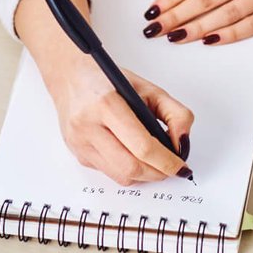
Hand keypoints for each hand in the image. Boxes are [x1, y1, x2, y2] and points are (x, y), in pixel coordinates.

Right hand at [14, 0, 194, 185]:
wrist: (70, 76)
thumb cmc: (107, 79)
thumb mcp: (147, 87)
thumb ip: (173, 112)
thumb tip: (182, 143)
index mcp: (106, 104)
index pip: (142, 146)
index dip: (166, 161)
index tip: (180, 165)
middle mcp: (88, 126)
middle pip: (130, 167)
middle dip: (157, 173)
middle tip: (171, 168)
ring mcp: (79, 143)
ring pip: (120, 176)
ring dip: (144, 176)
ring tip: (155, 164)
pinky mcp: (77, 154)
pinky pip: (109, 173)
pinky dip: (127, 170)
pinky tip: (134, 157)